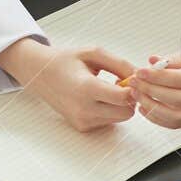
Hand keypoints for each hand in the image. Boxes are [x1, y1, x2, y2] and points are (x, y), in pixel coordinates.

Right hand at [0, 39, 137, 131]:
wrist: (40, 74)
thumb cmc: (66, 61)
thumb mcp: (93, 53)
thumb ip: (120, 64)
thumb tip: (140, 76)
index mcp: (85, 88)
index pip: (123, 97)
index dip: (133, 88)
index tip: (130, 78)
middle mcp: (83, 108)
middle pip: (126, 112)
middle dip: (129, 98)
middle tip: (120, 83)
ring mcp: (82, 120)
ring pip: (120, 118)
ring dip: (120, 105)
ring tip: (107, 89)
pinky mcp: (82, 127)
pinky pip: (109, 121)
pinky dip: (110, 110)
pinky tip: (98, 98)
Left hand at [129, 45, 180, 128]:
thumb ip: (174, 58)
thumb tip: (152, 61)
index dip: (157, 77)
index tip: (139, 72)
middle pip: (176, 99)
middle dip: (150, 90)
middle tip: (133, 82)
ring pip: (174, 116)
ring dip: (150, 106)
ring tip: (136, 94)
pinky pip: (175, 124)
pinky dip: (156, 118)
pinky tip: (144, 107)